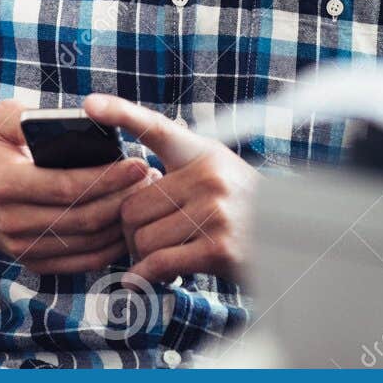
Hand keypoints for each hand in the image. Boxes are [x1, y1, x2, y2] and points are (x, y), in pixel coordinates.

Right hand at [0, 99, 158, 273]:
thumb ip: (23, 116)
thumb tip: (58, 118)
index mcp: (5, 184)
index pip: (65, 186)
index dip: (106, 178)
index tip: (137, 162)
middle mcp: (13, 221)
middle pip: (82, 216)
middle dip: (122, 198)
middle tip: (151, 178)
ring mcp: (24, 247)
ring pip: (87, 241)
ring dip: (122, 222)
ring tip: (146, 198)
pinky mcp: (35, 263)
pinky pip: (83, 261)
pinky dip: (111, 247)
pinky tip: (128, 225)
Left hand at [82, 94, 258, 286]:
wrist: (293, 241)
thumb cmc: (242, 210)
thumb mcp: (214, 174)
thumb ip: (174, 176)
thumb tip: (124, 203)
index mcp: (201, 153)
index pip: (155, 127)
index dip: (120, 112)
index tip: (89, 104)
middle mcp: (208, 176)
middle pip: (132, 207)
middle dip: (130, 233)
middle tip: (146, 243)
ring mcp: (216, 211)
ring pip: (142, 239)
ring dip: (144, 257)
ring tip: (164, 257)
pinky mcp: (220, 247)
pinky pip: (160, 263)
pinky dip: (147, 277)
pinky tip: (150, 278)